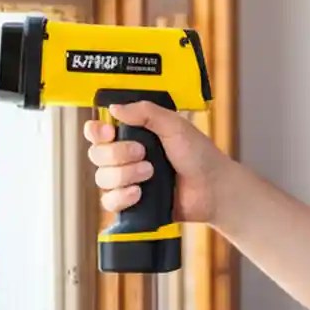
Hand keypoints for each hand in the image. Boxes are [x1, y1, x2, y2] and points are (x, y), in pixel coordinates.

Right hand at [84, 101, 231, 224]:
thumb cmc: (199, 154)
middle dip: (117, 154)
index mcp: (135, 134)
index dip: (97, 132)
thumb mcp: (175, 125)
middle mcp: (127, 156)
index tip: (109, 132)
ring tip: (150, 173)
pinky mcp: (132, 202)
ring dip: (124, 175)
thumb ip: (146, 112)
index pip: (99, 131)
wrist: (213, 188)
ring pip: (102, 178)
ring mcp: (128, 180)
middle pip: (97, 154)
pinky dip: (122, 197)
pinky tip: (138, 193)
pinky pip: (109, 201)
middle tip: (142, 153)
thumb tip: (115, 107)